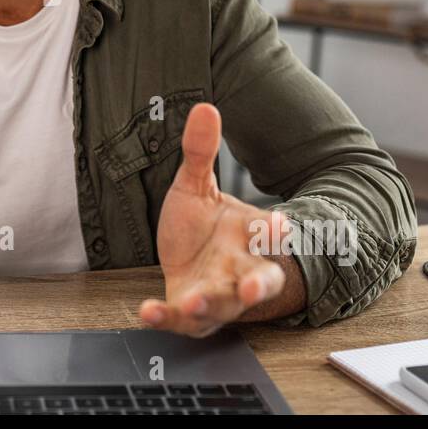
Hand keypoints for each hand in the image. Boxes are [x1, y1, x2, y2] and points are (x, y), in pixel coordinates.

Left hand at [140, 103, 289, 336]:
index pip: (269, 235)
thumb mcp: (196, 186)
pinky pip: (179, 320)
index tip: (279, 224)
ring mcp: (215, 294)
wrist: (187, 261)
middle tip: (254, 287)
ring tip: (195, 300)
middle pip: (259, 282)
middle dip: (258, 286)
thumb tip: (205, 108)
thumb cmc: (201, 228)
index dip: (276, 232)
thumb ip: (200, 152)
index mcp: (249, 237)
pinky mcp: (188, 313)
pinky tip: (147, 311)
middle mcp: (238, 269)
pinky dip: (164, 318)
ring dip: (210, 304)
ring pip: (221, 305)